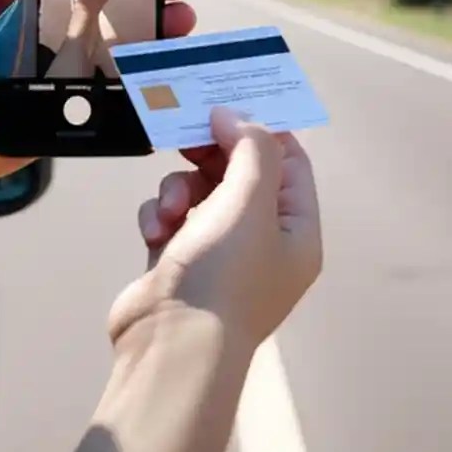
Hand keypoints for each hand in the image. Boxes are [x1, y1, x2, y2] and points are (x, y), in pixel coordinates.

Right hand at [109, 108, 322, 349]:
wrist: (170, 345)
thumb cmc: (223, 276)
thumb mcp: (250, 201)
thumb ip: (251, 149)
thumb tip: (235, 117)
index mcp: (297, 231)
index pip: (291, 163)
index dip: (261, 129)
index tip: (226, 105)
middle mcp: (264, 243)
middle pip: (241, 173)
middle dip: (212, 156)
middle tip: (186, 133)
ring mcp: (219, 254)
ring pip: (199, 191)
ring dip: (179, 188)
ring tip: (171, 211)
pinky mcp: (179, 261)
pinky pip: (172, 218)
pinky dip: (160, 216)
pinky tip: (155, 232)